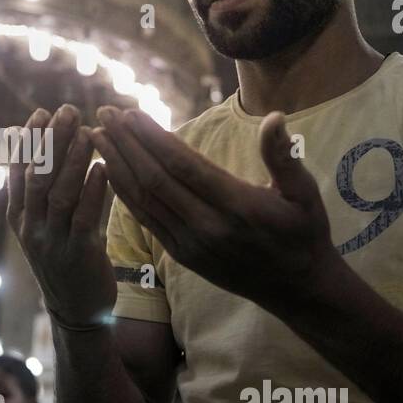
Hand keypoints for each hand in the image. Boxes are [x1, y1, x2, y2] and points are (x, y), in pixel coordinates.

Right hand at [7, 105, 116, 327]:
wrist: (75, 310)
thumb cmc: (62, 258)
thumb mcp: (40, 224)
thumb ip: (36, 190)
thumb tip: (29, 144)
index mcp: (19, 217)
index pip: (19, 171)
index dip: (29, 141)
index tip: (42, 112)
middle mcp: (30, 228)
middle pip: (38, 177)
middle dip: (52, 142)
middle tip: (67, 111)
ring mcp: (53, 242)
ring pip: (60, 194)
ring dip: (73, 160)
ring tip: (87, 132)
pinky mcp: (80, 255)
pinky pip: (85, 217)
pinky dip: (93, 190)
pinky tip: (103, 168)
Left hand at [91, 106, 338, 314]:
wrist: (297, 289)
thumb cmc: (304, 232)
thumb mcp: (305, 194)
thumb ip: (284, 157)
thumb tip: (274, 117)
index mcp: (237, 207)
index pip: (184, 167)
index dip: (153, 139)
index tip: (130, 113)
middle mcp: (208, 228)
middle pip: (155, 180)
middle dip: (125, 144)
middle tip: (104, 113)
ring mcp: (191, 245)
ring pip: (144, 200)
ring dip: (117, 166)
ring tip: (97, 135)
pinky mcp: (182, 256)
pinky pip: (146, 220)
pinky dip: (124, 194)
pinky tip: (109, 170)